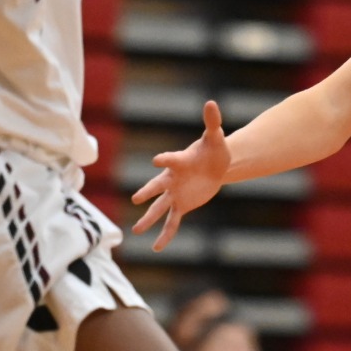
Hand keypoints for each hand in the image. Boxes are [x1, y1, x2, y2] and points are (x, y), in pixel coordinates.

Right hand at [131, 99, 232, 250]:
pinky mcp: (182, 205)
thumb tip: (211, 102)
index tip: (156, 160)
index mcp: (180, 161)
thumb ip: (212, 122)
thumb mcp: (215, 137)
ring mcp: (176, 194)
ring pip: (160, 208)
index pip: (171, 160)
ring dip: (149, 219)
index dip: (165, 159)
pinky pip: (172, 222)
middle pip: (157, 187)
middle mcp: (173, 179)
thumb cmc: (213, 149)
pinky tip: (157, 248)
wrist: (215, 165)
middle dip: (148, 192)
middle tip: (136, 199)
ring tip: (136, 231)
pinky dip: (166, 234)